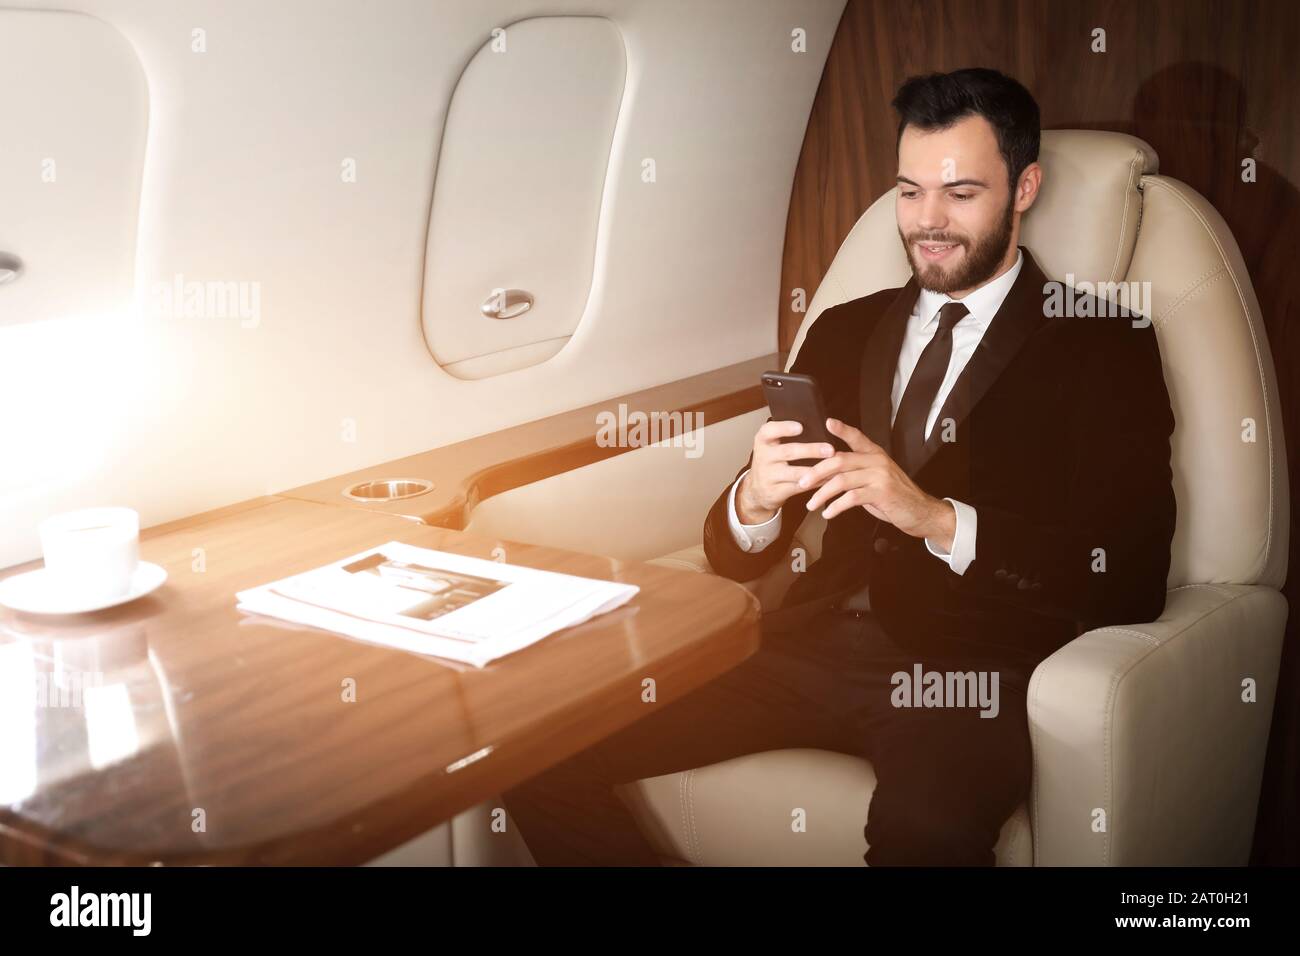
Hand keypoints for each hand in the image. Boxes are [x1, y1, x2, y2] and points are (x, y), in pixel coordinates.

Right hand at [735, 419, 836, 522]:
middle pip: (788, 452)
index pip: (769, 430)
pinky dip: (815, 483)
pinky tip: (829, 479)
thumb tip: (818, 422)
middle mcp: (764, 457)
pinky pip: (799, 487)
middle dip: (810, 450)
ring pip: (795, 473)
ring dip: (816, 470)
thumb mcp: (771, 444)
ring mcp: (769, 476)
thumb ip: (785, 434)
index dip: (784, 428)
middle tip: (830, 449)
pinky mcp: (776, 492)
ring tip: (834, 466)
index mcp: (763, 440)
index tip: (801, 427)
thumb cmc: (772, 460)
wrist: (757, 489)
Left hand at [798, 418, 955, 547]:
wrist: (920, 512)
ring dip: (822, 493)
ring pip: (842, 480)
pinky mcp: (881, 493)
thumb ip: (856, 473)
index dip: (842, 429)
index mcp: (875, 454)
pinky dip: (836, 506)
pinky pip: (852, 498)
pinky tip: (828, 513)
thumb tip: (827, 474)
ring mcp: (880, 476)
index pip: (857, 436)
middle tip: (801, 482)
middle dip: (816, 472)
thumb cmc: (894, 496)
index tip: (826, 422)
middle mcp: (877, 461)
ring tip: (811, 504)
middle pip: (839, 460)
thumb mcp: (876, 479)